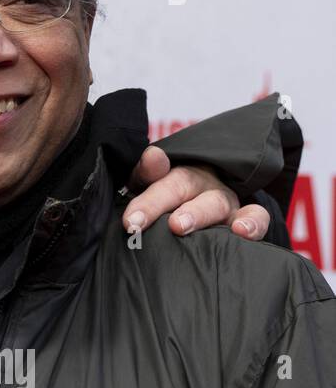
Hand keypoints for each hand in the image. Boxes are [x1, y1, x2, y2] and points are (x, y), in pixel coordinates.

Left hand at [122, 146, 269, 239]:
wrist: (198, 206)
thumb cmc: (166, 200)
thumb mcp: (148, 186)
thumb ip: (145, 174)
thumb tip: (154, 156)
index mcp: (174, 174)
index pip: (158, 180)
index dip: (146, 201)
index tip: (131, 222)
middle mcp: (200, 184)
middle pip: (182, 186)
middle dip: (163, 205)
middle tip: (151, 223)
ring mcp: (224, 201)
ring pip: (216, 202)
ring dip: (199, 214)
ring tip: (179, 226)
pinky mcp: (245, 218)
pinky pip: (257, 216)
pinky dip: (253, 223)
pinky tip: (242, 231)